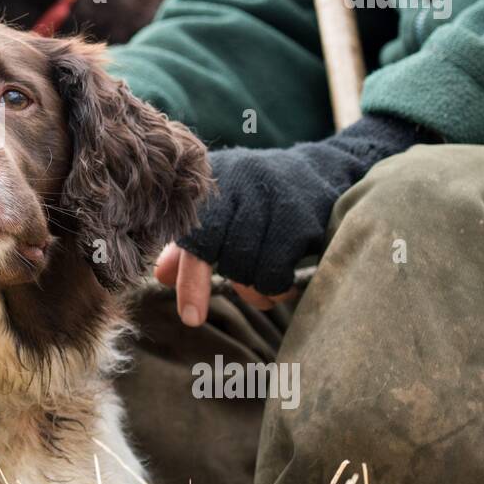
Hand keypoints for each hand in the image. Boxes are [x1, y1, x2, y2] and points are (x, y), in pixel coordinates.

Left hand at [155, 115, 432, 324]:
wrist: (321, 165)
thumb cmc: (256, 192)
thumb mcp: (220, 207)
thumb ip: (188, 241)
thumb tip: (161, 278)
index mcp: (212, 185)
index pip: (195, 236)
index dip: (191, 279)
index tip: (191, 317)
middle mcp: (240, 186)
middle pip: (223, 255)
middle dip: (230, 282)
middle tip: (237, 287)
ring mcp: (272, 199)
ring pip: (251, 268)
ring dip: (254, 291)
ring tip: (259, 289)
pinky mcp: (302, 217)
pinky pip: (280, 271)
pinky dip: (278, 288)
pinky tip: (282, 282)